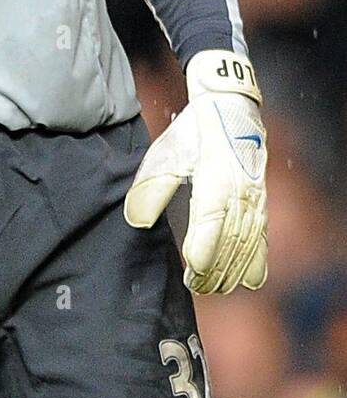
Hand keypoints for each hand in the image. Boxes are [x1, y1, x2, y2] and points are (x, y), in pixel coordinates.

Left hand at [123, 51, 266, 294]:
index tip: (193, 267)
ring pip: (248, 243)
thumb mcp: (166, 153)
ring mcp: (255, 199)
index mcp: (216, 178)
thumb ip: (151, 188)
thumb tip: (136, 220)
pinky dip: (256, 261)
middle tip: (194, 285)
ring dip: (232, 269)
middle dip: (215, 268)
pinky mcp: (261, 203)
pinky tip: (248, 281)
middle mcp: (241, 192)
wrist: (231, 109)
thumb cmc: (193, 133)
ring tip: (212, 288)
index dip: (205, 247)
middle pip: (231, 240)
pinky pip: (262, 237)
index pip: (212, 220)